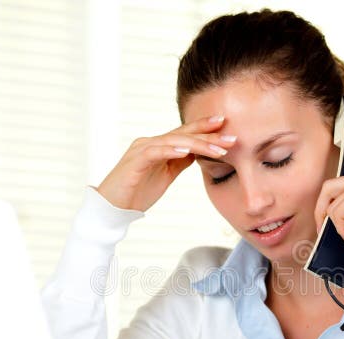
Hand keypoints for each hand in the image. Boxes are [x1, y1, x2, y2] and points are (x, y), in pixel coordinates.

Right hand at [95, 115, 236, 211]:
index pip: (186, 134)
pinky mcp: (134, 162)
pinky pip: (155, 152)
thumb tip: (199, 153)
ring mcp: (142, 150)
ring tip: (218, 149)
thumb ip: (180, 161)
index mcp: (159, 145)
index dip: (205, 128)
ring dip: (198, 144)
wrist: (112, 208)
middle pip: (183, 134)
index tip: (226, 125)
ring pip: (173, 141)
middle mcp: (150, 143)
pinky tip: (187, 151)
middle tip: (231, 136)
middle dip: (208, 134)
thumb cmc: (138, 192)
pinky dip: (171, 150)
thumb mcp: (165, 174)